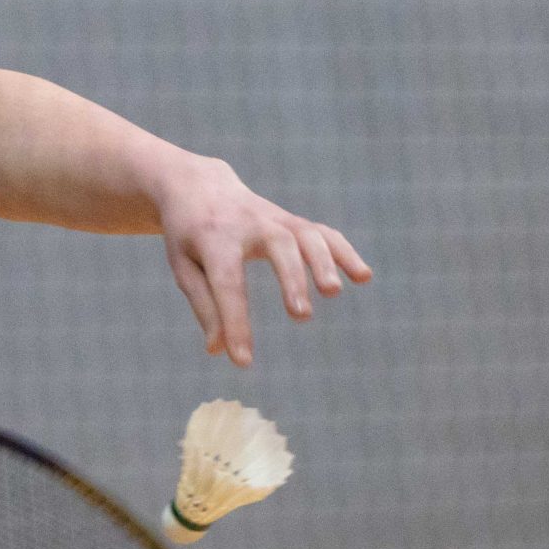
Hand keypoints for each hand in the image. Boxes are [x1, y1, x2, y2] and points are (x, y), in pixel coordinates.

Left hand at [152, 154, 370, 367]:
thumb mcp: (184, 267)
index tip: (243, 361)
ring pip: (306, 234)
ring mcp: (275, 218)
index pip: (226, 282)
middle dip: (291, 279)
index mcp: (213, 236)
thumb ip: (204, 306)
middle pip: (277, 246)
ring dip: (323, 262)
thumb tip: (219, 351)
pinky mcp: (292, 221)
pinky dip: (344, 252)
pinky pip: (323, 233)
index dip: (235, 323)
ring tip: (334, 292)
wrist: (199, 187)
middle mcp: (249, 223)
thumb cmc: (189, 236)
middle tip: (301, 316)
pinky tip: (364, 277)